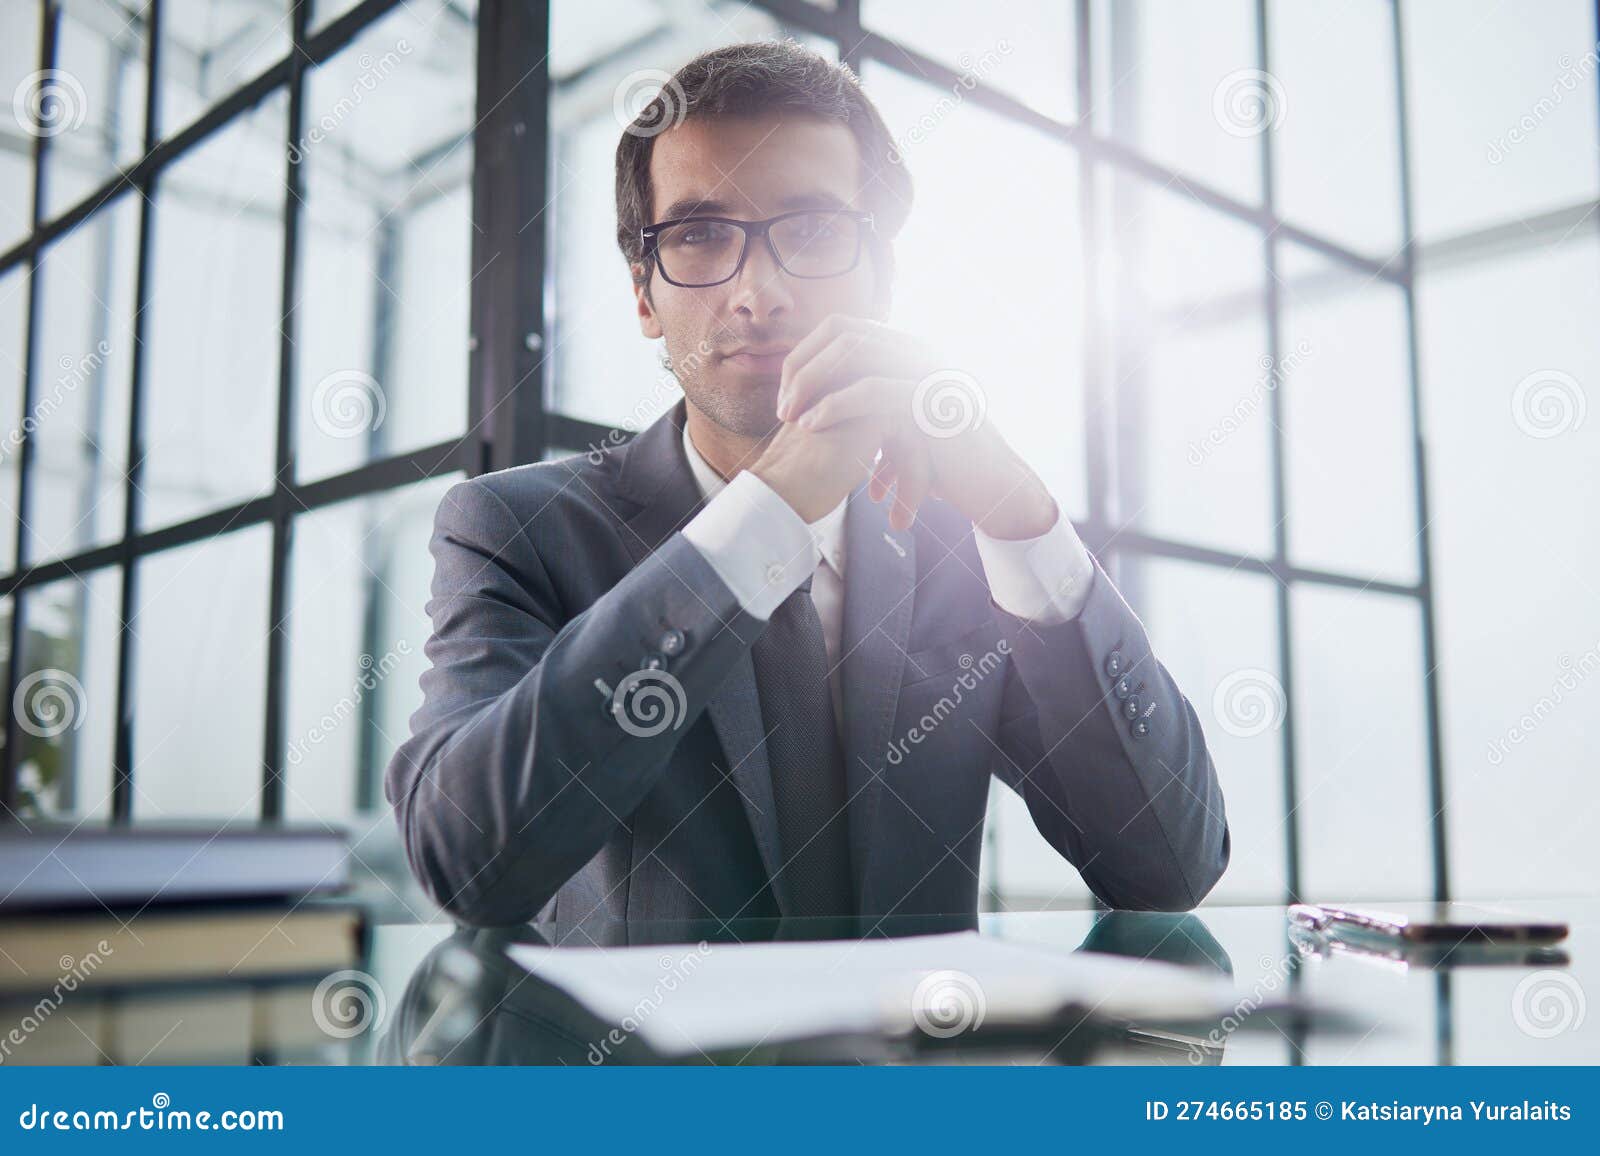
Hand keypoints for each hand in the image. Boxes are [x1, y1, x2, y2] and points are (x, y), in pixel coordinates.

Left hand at [775, 314, 1058, 536]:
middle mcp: (917, 348)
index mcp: (907, 348)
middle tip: (782, 409)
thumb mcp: (897, 422)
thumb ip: (868, 402)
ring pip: (853, 352)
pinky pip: (872, 389)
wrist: (990, 487)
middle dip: (802, 368)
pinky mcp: (931, 397)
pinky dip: (836, 405)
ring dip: (813, 383)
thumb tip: (820, 398)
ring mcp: (926, 367)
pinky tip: (813, 427)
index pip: (841, 326)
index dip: (805, 356)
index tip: (786, 397)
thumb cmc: (942, 460)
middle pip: (841, 332)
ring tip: (792, 418)